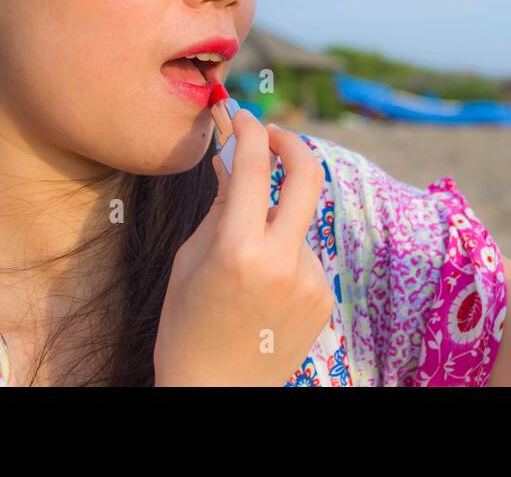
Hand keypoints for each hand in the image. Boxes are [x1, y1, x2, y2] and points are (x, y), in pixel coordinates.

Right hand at [154, 111, 333, 385]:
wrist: (217, 393)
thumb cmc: (187, 328)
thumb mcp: (189, 261)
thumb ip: (218, 207)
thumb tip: (231, 160)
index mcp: (238, 248)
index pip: (253, 166)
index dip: (250, 130)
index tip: (244, 117)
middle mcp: (281, 260)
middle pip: (308, 175)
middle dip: (292, 144)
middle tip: (275, 137)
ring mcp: (309, 280)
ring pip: (299, 222)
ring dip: (276, 221)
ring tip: (245, 264)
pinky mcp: (324, 298)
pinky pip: (304, 255)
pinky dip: (285, 256)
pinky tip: (263, 292)